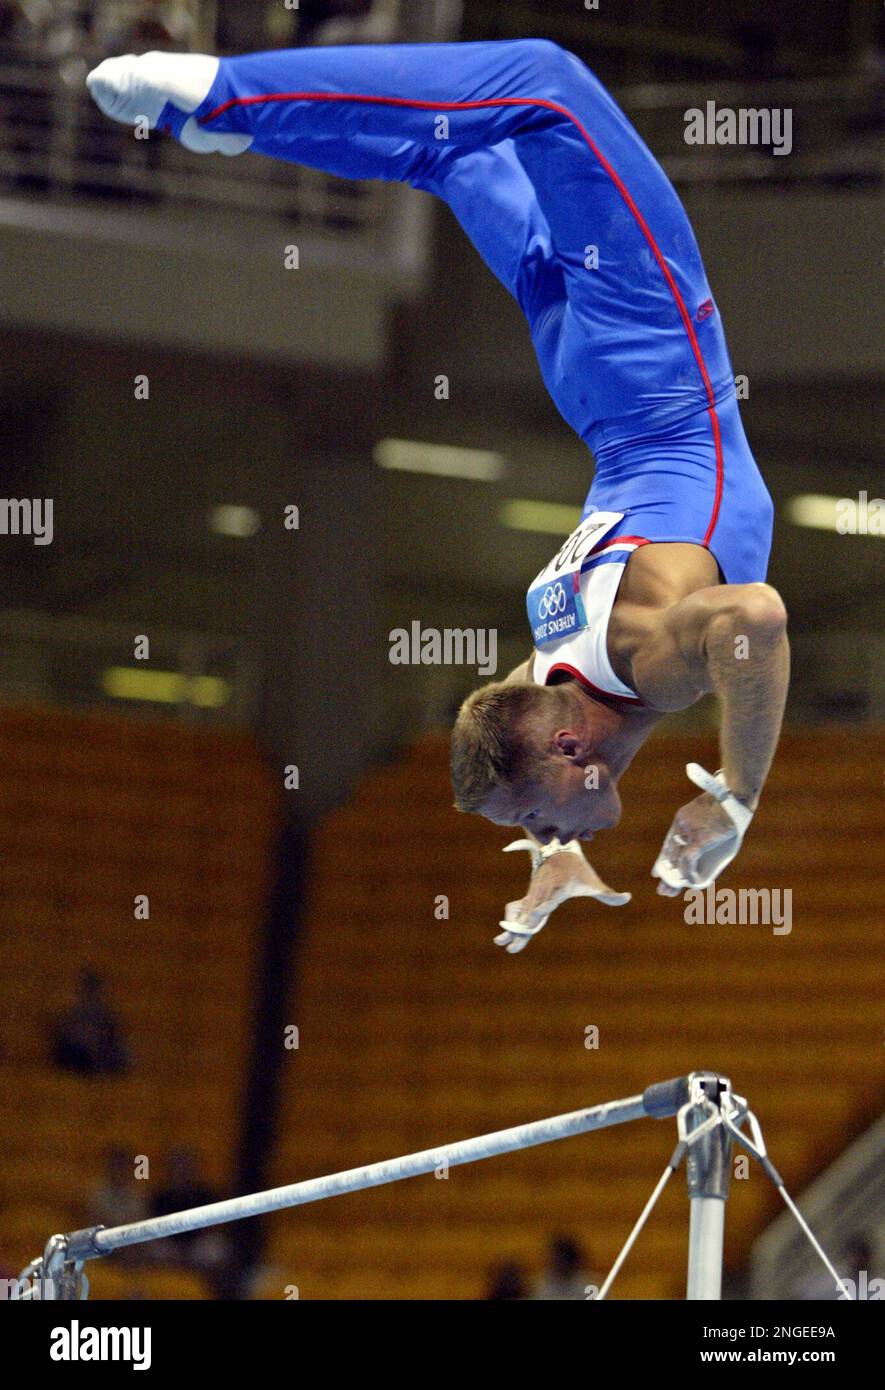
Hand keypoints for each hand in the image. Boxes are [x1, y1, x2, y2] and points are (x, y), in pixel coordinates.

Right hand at [495, 840, 630, 953]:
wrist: (557, 850)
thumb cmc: (578, 869)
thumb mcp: (593, 881)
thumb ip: (608, 893)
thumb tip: (628, 897)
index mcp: (557, 888)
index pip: (548, 899)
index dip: (541, 907)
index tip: (533, 916)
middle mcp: (543, 892)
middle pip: (531, 911)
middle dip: (522, 926)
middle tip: (512, 942)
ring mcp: (534, 894)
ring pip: (521, 912)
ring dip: (511, 929)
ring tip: (500, 943)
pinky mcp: (529, 896)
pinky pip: (518, 911)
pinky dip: (511, 922)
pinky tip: (502, 939)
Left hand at [651, 793, 739, 895]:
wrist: (736, 795)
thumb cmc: (729, 804)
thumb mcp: (711, 816)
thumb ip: (702, 830)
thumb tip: (702, 849)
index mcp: (681, 819)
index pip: (668, 844)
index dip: (664, 860)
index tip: (657, 874)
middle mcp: (681, 826)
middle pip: (670, 855)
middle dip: (667, 875)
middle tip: (663, 891)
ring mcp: (690, 832)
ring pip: (677, 860)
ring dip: (676, 878)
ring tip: (674, 890)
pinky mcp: (700, 838)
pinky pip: (688, 860)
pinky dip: (688, 873)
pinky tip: (690, 882)